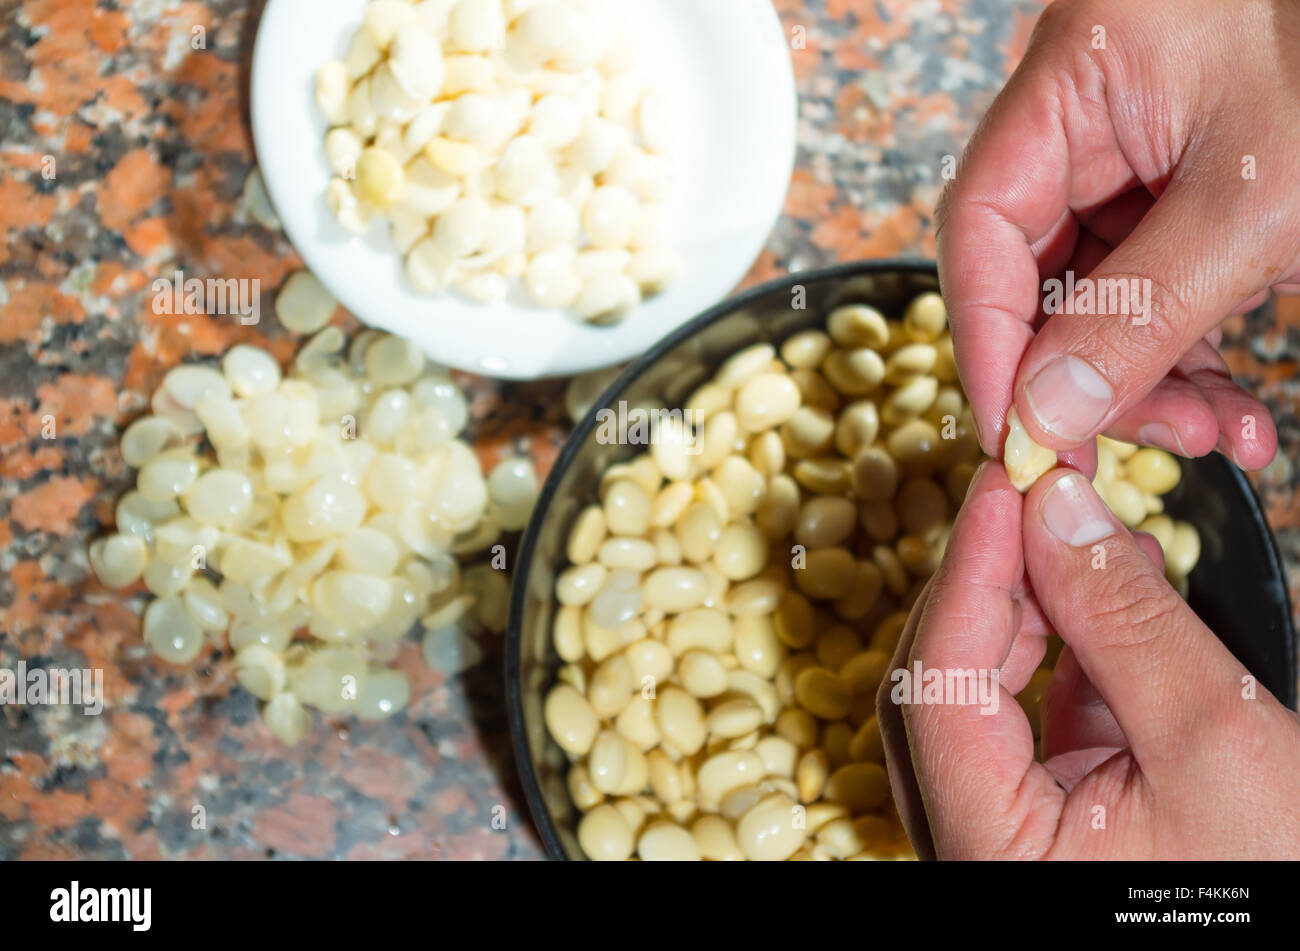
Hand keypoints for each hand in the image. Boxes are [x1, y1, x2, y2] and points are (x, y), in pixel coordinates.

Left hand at [877, 462, 1299, 858]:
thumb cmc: (1281, 878)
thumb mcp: (1217, 739)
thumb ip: (1126, 620)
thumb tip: (1059, 510)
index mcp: (986, 849)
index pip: (935, 682)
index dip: (967, 569)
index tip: (1003, 485)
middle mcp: (974, 844)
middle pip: (940, 682)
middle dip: (989, 580)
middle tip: (1034, 495)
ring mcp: (1007, 831)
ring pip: (979, 695)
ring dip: (1026, 609)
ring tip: (1081, 535)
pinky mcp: (1050, 819)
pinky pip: (1028, 719)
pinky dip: (1060, 652)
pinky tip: (1105, 598)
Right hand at [935, 0, 1294, 464]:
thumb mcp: (1252, 205)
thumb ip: (1141, 310)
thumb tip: (1047, 411)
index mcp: (1080, 73)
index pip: (984, 218)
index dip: (986, 334)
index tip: (1012, 426)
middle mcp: (1088, 117)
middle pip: (1035, 269)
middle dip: (1084, 374)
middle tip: (1112, 446)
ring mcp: (1132, 160)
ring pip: (1098, 298)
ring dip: (1149, 384)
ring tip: (1213, 434)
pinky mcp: (1177, 200)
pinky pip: (1155, 295)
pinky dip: (1188, 361)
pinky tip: (1228, 411)